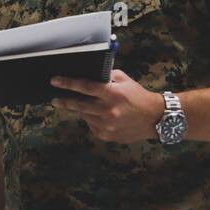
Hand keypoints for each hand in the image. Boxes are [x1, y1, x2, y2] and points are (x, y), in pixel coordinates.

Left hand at [50, 69, 164, 141]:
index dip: (68, 83)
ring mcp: (107, 125)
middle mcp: (109, 110)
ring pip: (84, 116)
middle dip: (64, 101)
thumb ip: (106, 77)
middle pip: (79, 105)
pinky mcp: (107, 135)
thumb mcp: (124, 80)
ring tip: (89, 106)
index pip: (85, 87)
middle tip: (55, 100)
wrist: (154, 118)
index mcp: (113, 94)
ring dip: (82, 110)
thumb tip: (87, 74)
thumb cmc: (137, 96)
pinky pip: (92, 126)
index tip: (54, 81)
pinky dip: (92, 120)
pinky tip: (101, 116)